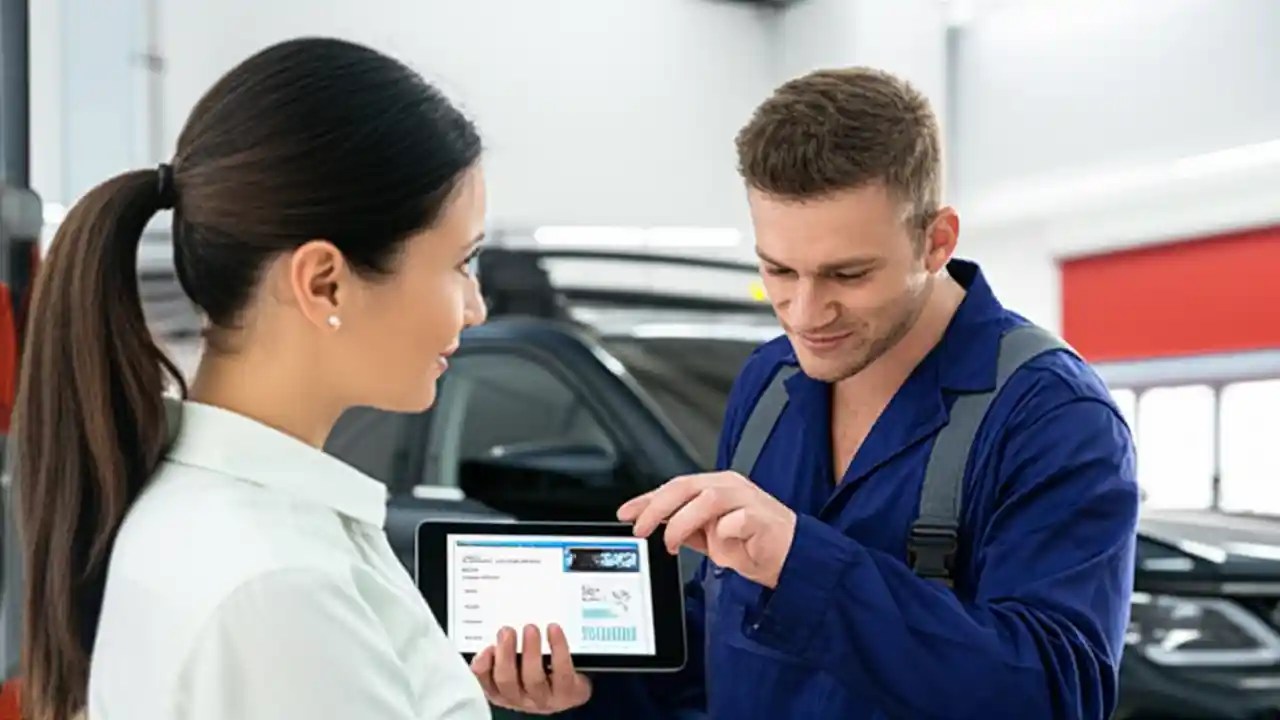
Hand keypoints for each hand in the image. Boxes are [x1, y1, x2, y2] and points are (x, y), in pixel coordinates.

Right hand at [470, 624, 591, 714]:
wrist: (571, 690)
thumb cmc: (538, 674)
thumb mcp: (515, 666)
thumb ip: (497, 658)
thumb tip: (487, 651)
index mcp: (504, 693)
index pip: (487, 683)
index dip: (484, 666)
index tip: (489, 646)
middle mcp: (522, 700)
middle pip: (507, 681)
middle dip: (505, 654)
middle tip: (507, 632)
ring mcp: (545, 699)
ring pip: (533, 678)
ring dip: (530, 651)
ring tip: (530, 629)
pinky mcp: (567, 693)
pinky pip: (562, 671)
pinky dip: (558, 648)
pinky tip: (553, 630)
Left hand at [618, 471, 796, 588]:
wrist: (791, 560)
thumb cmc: (752, 545)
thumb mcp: (708, 537)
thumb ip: (684, 528)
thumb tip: (652, 525)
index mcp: (715, 487)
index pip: (674, 487)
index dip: (647, 500)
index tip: (625, 514)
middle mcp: (730, 487)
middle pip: (685, 486)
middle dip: (657, 508)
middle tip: (640, 528)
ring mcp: (748, 499)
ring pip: (707, 499)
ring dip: (683, 522)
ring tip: (673, 543)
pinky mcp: (763, 517)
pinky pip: (737, 520)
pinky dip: (724, 534)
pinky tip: (722, 547)